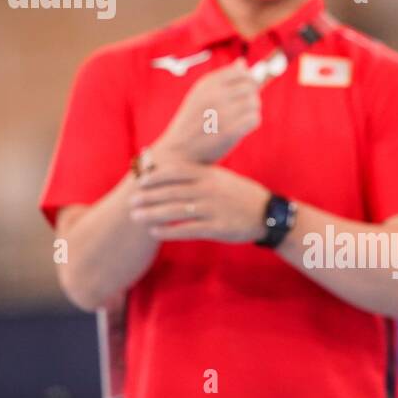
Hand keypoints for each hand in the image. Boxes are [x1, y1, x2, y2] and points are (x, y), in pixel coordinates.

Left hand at [131, 160, 269, 243]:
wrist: (266, 212)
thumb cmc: (237, 193)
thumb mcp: (219, 176)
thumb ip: (195, 172)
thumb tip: (166, 165)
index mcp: (208, 174)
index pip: (176, 171)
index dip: (155, 176)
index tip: (139, 180)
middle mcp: (208, 189)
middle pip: (171, 192)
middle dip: (148, 197)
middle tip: (130, 201)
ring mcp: (213, 209)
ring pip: (176, 211)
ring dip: (153, 214)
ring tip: (136, 217)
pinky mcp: (217, 228)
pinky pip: (188, 229)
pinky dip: (169, 231)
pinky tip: (155, 232)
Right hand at [150, 59, 260, 164]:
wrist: (177, 153)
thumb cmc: (191, 124)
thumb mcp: (199, 96)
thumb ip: (221, 79)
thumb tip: (243, 63)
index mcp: (206, 85)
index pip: (240, 71)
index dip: (248, 79)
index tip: (245, 89)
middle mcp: (214, 96)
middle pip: (251, 86)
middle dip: (252, 95)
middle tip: (243, 107)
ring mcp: (222, 114)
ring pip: (254, 103)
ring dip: (252, 110)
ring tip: (241, 118)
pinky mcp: (230, 131)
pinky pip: (254, 119)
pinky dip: (251, 123)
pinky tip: (241, 128)